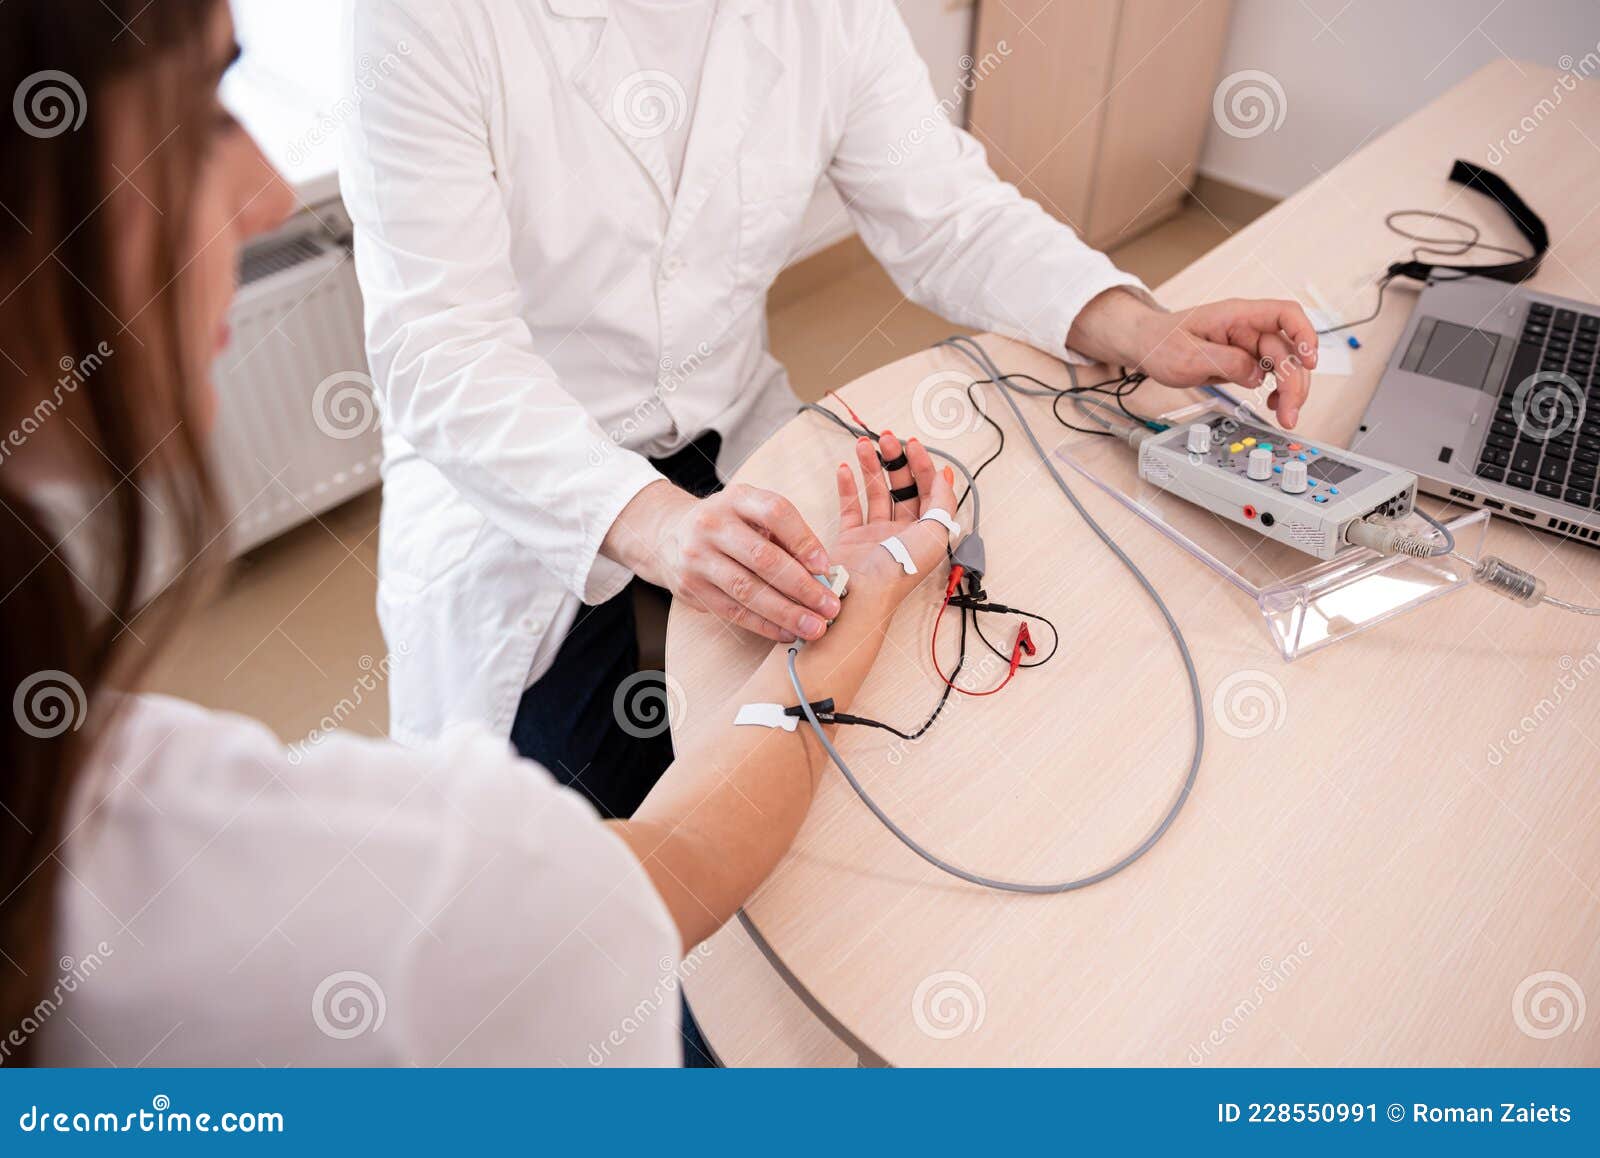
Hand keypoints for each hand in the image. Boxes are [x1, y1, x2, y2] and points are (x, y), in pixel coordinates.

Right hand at [606, 480, 840, 643]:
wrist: (670, 535)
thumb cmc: (729, 525)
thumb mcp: (751, 513)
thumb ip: (784, 535)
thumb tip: (824, 571)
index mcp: (737, 498)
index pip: (775, 513)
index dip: (804, 540)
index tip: (827, 566)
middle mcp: (713, 524)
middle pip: (763, 557)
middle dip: (801, 585)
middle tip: (830, 606)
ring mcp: (698, 557)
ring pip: (747, 590)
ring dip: (786, 612)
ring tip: (815, 627)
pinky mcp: (691, 587)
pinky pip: (733, 611)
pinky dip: (764, 624)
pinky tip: (787, 632)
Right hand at [829, 432, 958, 592]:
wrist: (862, 594)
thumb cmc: (899, 570)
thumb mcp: (935, 533)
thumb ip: (943, 501)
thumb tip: (946, 477)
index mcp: (925, 532)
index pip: (928, 491)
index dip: (922, 465)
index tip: (912, 444)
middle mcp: (902, 533)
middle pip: (902, 487)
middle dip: (896, 460)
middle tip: (886, 439)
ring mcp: (875, 535)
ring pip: (875, 492)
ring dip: (871, 467)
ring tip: (862, 445)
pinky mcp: (851, 538)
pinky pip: (850, 507)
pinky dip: (847, 487)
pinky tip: (844, 469)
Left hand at [1068, 288, 1319, 427]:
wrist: (1146, 346)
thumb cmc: (1162, 343)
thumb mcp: (1187, 356)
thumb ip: (1225, 362)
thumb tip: (1256, 373)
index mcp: (1236, 315)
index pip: (1284, 313)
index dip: (1304, 334)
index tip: (1310, 361)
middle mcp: (1248, 327)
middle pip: (1288, 349)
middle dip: (1295, 381)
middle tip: (1291, 413)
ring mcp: (1248, 344)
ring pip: (1284, 365)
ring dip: (1290, 390)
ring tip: (1285, 415)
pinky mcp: (1244, 361)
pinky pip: (1270, 374)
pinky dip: (1276, 391)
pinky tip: (1272, 404)